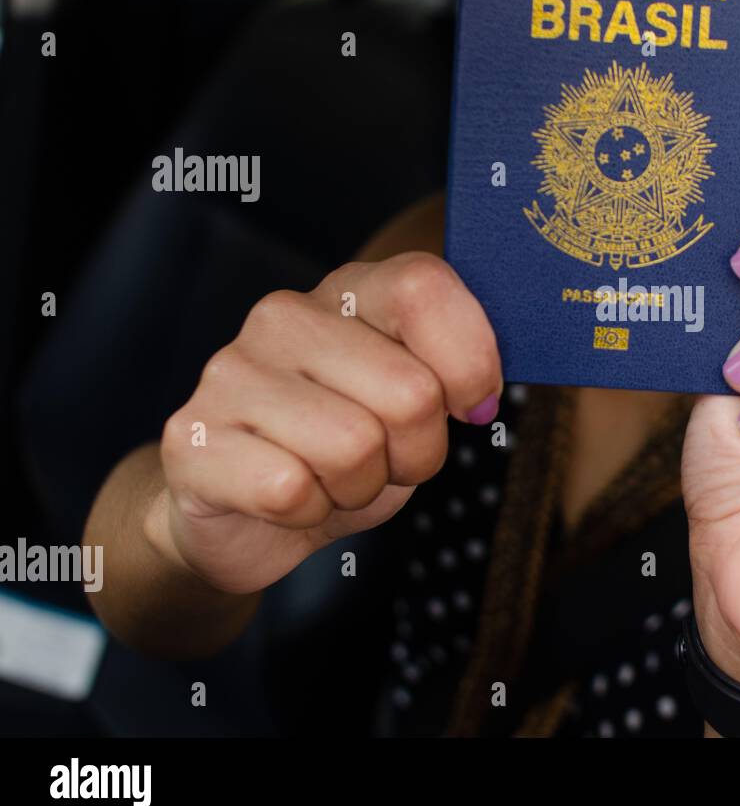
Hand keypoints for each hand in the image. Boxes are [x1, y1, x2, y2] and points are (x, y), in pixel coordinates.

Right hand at [155, 252, 501, 595]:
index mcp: (349, 291)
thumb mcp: (418, 403)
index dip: (469, 362)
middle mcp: (284, 316)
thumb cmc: (348, 447)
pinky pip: (290, 490)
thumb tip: (482, 393)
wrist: (249, 516)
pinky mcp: (191, 439)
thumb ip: (458, 369)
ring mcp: (230, 373)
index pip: (424, 289)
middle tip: (387, 457)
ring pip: (354, 447)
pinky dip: (310, 512)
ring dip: (363, 486)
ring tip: (336, 477)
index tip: (468, 405)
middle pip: (410, 392)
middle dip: (418, 451)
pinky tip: (291, 497)